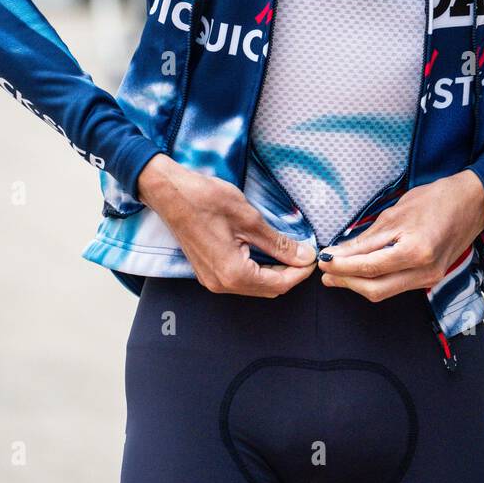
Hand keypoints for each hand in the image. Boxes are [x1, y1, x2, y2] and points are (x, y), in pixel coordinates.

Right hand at [136, 153, 316, 296]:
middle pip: (268, 289)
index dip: (301, 272)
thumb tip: (304, 256)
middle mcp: (221, 284)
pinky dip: (259, 270)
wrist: (169, 193)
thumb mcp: (249, 219)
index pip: (279, 284)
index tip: (314, 256)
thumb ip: (278, 243)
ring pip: (255, 286)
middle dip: (290, 274)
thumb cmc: (205, 200)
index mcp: (233, 273)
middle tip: (305, 253)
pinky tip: (267, 252)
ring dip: (275, 273)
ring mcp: (212, 280)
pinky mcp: (207, 272)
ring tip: (290, 251)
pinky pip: (241, 280)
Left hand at [317, 169, 483, 300]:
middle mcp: (424, 271)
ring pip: (385, 291)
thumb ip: (367, 238)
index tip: (323, 261)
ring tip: (337, 273)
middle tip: (325, 272)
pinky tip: (361, 272)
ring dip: (358, 284)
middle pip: (375, 289)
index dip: (342, 266)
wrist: (473, 202)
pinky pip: (396, 286)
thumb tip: (339, 252)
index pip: (369, 266)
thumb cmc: (437, 199)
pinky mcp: (431, 278)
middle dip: (346, 282)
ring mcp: (430, 278)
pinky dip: (375, 280)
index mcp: (416, 250)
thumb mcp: (396, 213)